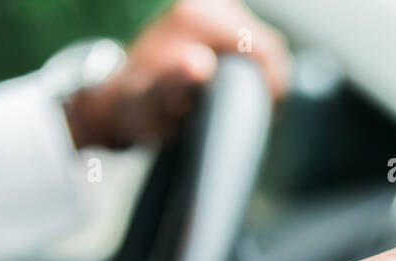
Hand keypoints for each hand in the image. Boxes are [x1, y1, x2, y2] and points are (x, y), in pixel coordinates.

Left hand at [64, 0, 291, 149]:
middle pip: (268, 43)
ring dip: (264, 75)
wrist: (121, 96)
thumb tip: (198, 64)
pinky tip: (241, 88)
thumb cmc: (137, 107)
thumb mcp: (151, 103)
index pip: (263, 48)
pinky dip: (255, 66)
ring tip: (249, 105)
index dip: (273, 85)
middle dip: (270, 81)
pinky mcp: (217, 16)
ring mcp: (212, 6)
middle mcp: (205, 3)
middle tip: (258, 115)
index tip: (265, 115)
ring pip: (264, 43)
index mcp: (195, 18)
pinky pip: (253, 41)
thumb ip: (173, 84)